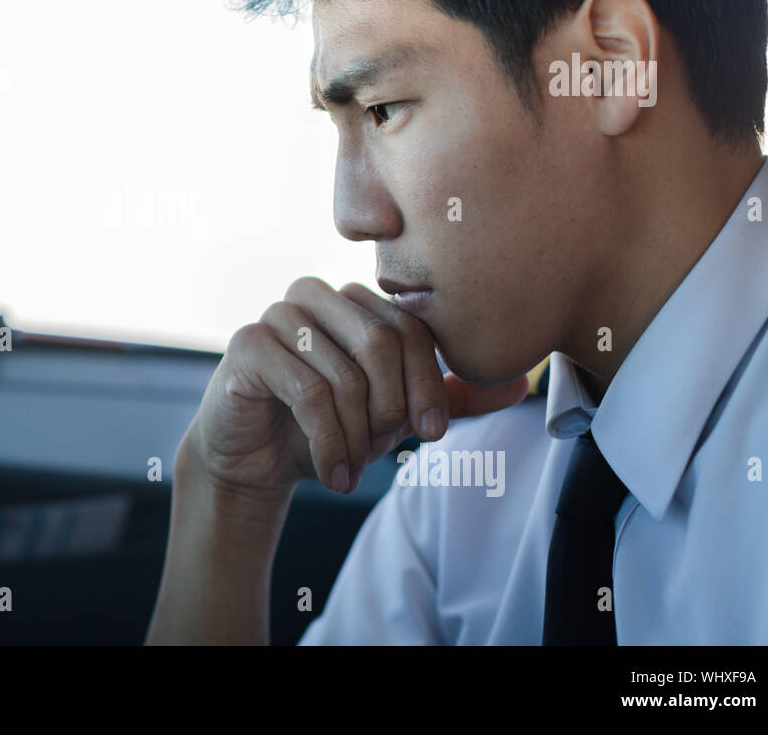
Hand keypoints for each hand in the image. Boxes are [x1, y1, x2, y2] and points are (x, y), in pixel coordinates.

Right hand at [185, 276, 529, 496]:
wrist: (255, 457)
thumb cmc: (326, 426)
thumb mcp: (394, 414)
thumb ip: (449, 396)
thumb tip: (520, 383)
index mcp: (355, 298)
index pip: (412, 327)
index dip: (429, 383)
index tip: (433, 434)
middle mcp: (315, 294)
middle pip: (381, 343)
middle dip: (391, 409)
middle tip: (386, 450)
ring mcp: (278, 316)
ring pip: (344, 373)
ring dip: (357, 435)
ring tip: (355, 470)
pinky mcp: (247, 345)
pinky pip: (305, 391)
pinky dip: (329, 443)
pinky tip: (335, 475)